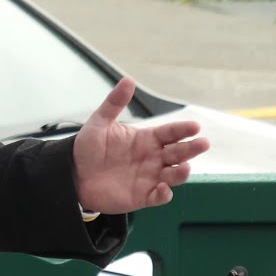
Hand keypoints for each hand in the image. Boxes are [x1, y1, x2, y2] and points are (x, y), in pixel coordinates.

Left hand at [73, 76, 210, 214]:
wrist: (73, 174)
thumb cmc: (88, 148)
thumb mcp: (99, 123)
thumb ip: (114, 103)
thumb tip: (128, 79)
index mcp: (147, 139)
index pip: (170, 133)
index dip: (183, 129)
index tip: (194, 126)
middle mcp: (153, 158)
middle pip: (178, 153)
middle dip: (192, 148)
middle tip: (203, 143)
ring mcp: (150, 177)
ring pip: (173, 175)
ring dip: (181, 173)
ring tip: (185, 167)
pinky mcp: (142, 196)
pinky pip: (159, 196)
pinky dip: (164, 193)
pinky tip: (162, 188)